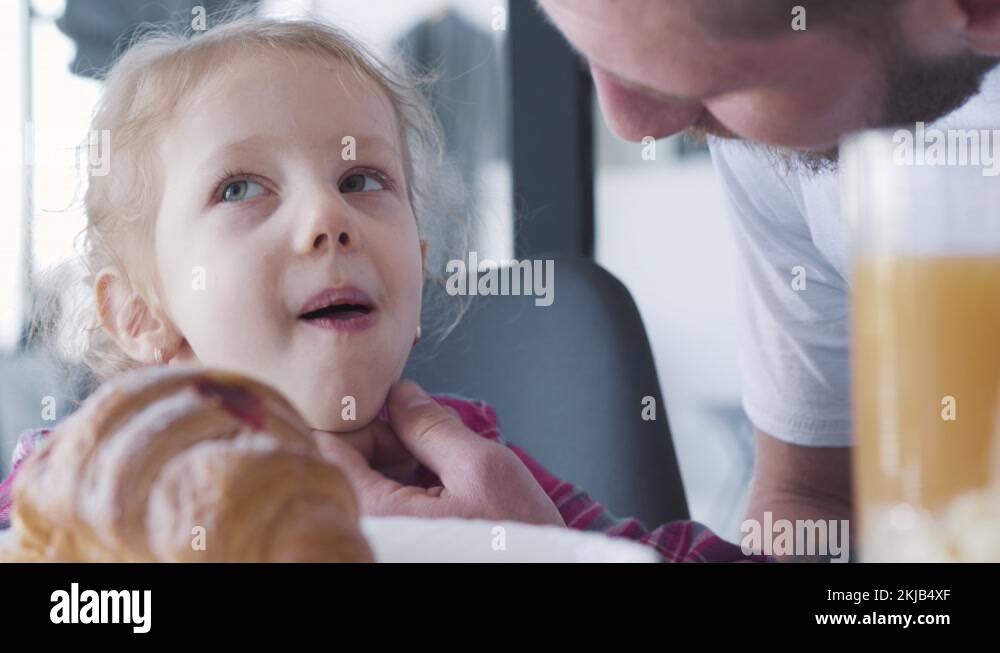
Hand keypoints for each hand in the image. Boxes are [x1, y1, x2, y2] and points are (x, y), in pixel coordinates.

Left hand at [316, 381, 564, 526]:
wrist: (541, 573)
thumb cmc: (516, 537)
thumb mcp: (482, 468)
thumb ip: (432, 426)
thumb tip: (400, 394)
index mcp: (378, 513)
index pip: (328, 445)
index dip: (364, 421)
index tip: (403, 422)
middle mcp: (371, 531)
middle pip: (345, 463)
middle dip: (387, 444)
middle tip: (430, 450)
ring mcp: (384, 540)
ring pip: (366, 483)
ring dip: (401, 466)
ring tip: (442, 474)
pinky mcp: (400, 544)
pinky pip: (385, 507)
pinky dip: (409, 489)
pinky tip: (441, 494)